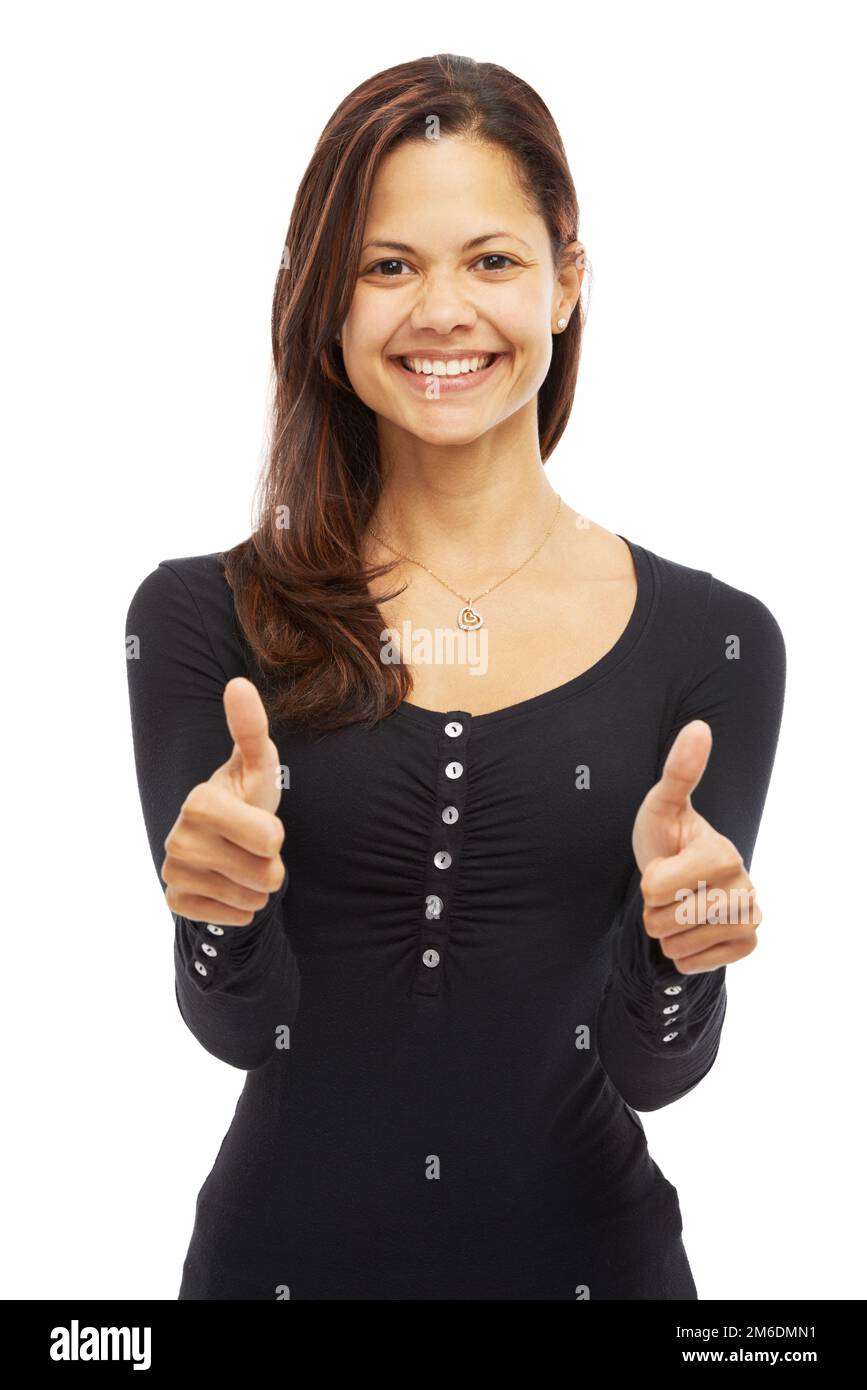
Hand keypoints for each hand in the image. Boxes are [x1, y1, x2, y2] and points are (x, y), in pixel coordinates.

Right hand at [161, 677, 285, 925]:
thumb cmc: (246, 798)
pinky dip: (239, 907)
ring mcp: (172, 871)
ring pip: (250, 899)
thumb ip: (252, 728)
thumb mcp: (258, 765)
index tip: (258, 820)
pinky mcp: (175, 901)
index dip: (275, 837)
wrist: (221, 840)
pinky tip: (226, 884)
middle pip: (264, 875)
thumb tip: (238, 683)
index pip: (269, 840)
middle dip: (270, 865)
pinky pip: (230, 917)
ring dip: (256, 886)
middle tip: (252, 847)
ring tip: (241, 863)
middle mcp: (178, 838)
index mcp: (199, 802)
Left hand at [631, 720, 760, 973]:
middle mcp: (744, 884)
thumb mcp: (662, 804)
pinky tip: (692, 931)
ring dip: (668, 932)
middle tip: (669, 890)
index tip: (662, 865)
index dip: (647, 883)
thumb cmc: (666, 836)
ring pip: (680, 944)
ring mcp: (749, 915)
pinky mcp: (747, 942)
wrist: (678, 874)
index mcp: (722, 852)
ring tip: (679, 907)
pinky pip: (701, 962)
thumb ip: (679, 771)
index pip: (656, 889)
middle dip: (655, 909)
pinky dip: (687, 953)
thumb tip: (699, 727)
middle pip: (666, 920)